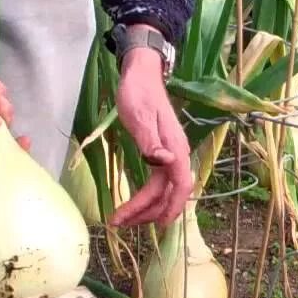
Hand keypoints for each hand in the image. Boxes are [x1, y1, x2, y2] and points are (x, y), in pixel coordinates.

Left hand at [109, 45, 192, 227]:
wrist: (141, 74)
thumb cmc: (138, 93)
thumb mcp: (139, 116)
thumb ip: (151, 142)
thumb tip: (166, 162)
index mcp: (176, 148)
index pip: (178, 187)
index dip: (164, 209)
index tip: (144, 224)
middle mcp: (177, 155)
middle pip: (169, 195)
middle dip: (147, 213)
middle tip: (120, 224)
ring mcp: (171, 155)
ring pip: (163, 191)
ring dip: (146, 209)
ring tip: (122, 218)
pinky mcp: (162, 154)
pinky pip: (159, 183)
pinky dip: (147, 197)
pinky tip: (135, 204)